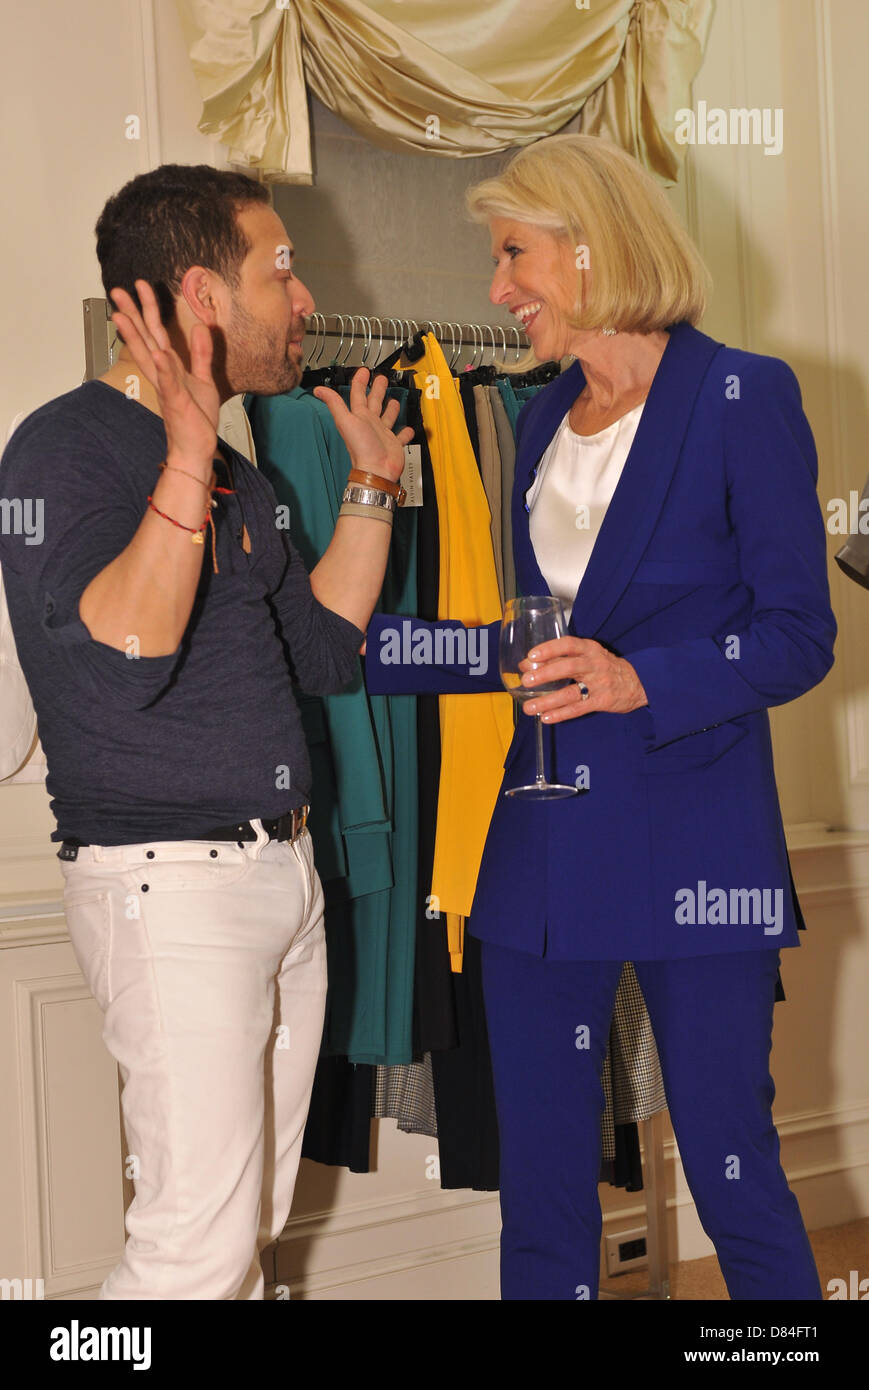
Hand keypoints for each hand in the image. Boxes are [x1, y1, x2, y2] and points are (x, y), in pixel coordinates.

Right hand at [108, 279, 218, 463]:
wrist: (195, 449)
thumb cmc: (196, 419)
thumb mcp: (204, 380)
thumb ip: (201, 354)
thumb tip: (201, 327)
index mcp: (168, 367)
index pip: (155, 332)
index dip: (148, 309)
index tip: (140, 287)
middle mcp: (161, 375)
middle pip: (144, 338)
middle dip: (132, 314)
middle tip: (118, 291)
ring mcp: (166, 388)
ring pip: (148, 357)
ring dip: (134, 337)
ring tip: (121, 316)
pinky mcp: (176, 402)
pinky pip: (168, 383)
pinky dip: (163, 369)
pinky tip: (157, 354)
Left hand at [314, 368, 414, 481]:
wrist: (377, 469)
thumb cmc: (362, 448)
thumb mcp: (345, 420)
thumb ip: (334, 403)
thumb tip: (318, 390)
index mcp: (359, 416)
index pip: (358, 394)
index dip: (360, 382)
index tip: (364, 371)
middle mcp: (370, 423)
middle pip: (374, 402)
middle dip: (378, 390)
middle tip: (382, 379)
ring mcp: (382, 433)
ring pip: (387, 416)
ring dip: (391, 408)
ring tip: (394, 400)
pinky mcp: (394, 443)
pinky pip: (400, 435)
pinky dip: (405, 431)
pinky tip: (408, 428)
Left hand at [519, 636, 647, 721]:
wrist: (639, 682)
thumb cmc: (605, 666)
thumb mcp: (587, 656)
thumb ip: (558, 658)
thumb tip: (526, 664)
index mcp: (589, 649)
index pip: (568, 645)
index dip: (549, 649)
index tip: (532, 655)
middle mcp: (594, 664)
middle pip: (568, 667)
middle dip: (546, 674)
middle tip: (526, 681)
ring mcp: (599, 684)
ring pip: (570, 692)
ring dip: (548, 701)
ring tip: (529, 708)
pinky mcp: (602, 701)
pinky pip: (578, 709)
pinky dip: (561, 714)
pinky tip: (546, 717)